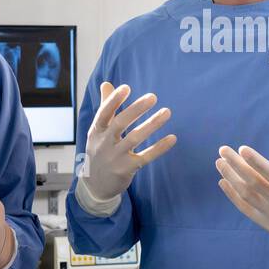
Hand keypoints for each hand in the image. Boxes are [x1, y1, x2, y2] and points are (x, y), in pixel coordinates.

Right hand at [81, 82, 177, 198]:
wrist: (95, 185)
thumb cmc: (99, 151)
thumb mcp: (98, 131)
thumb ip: (105, 107)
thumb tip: (106, 83)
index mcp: (97, 131)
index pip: (104, 113)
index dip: (113, 100)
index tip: (126, 88)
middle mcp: (104, 143)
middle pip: (120, 124)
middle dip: (136, 109)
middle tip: (153, 97)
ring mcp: (115, 157)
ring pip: (135, 138)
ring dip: (152, 124)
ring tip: (167, 112)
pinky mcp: (126, 169)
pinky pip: (146, 157)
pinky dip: (159, 148)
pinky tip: (172, 138)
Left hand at [215, 139, 268, 248]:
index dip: (256, 161)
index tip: (241, 149)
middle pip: (254, 182)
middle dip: (236, 165)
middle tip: (223, 150)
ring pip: (247, 195)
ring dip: (231, 178)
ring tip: (220, 163)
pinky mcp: (267, 225)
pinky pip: (246, 209)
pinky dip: (233, 196)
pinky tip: (223, 182)